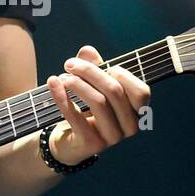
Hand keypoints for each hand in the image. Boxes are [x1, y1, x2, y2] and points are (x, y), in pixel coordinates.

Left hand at [46, 45, 151, 164]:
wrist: (69, 142)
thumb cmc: (86, 110)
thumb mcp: (92, 85)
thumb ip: (94, 67)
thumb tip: (88, 51)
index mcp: (137, 113)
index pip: (141, 92)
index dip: (123, 74)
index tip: (99, 64)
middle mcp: (129, 127)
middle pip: (115, 91)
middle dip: (90, 72)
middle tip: (70, 64)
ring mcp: (112, 138)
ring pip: (98, 101)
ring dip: (77, 83)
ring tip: (62, 76)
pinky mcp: (92, 144)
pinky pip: (76, 116)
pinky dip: (62, 96)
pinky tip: (53, 83)